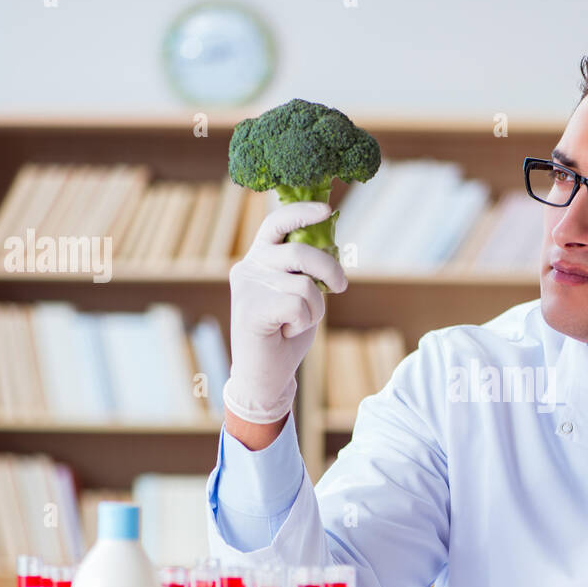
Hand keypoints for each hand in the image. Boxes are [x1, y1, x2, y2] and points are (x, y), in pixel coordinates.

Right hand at [223, 202, 347, 424]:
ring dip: (315, 308)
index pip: (276, 223)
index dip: (301, 212)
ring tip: (298, 322)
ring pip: (305, 284)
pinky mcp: (251, 309)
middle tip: (340, 286)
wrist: (264, 376)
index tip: (326, 210)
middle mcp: (248, 267)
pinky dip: (304, 323)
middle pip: (301, 252)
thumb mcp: (299, 294)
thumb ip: (306, 270)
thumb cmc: (285, 334)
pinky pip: (299, 306)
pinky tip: (286, 332)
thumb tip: (330, 242)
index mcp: (257, 258)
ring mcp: (247, 287)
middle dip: (330, 269)